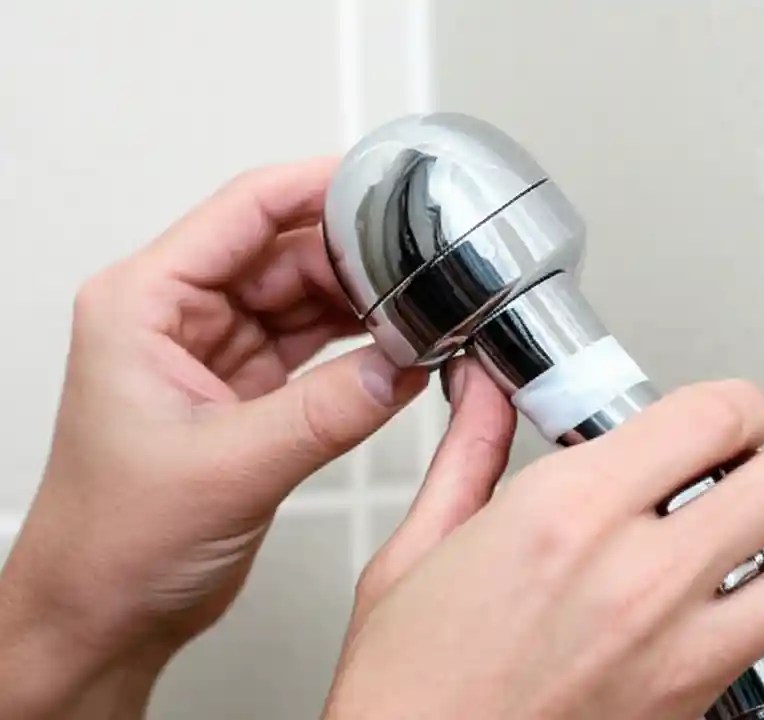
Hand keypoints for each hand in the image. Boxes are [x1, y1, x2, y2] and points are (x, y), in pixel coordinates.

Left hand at [0, 159, 429, 718]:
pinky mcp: (247, 393)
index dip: (319, 187)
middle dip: (359, 256)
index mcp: (143, 304)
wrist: (103, 616)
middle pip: (285, 250)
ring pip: (306, 299)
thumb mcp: (233, 466)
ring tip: (425, 307)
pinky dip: (359, 348)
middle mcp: (177, 317)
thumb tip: (406, 362)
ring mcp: (214, 353)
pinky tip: (401, 350)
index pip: (244, 211)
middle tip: (429, 266)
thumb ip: (329, 409)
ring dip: (364, 303)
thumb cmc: (114, 542)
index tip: (387, 181)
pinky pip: (315, 348)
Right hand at [325, 378, 763, 719]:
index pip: (711, 415)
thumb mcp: (414, 555)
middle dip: (763, 464)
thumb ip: (467, 453)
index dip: (729, 406)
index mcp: (563, 512)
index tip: (716, 417)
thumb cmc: (409, 691)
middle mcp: (633, 572)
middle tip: (730, 473)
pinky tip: (740, 603)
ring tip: (748, 541)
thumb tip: (482, 389)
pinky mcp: (697, 701)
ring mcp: (675, 644)